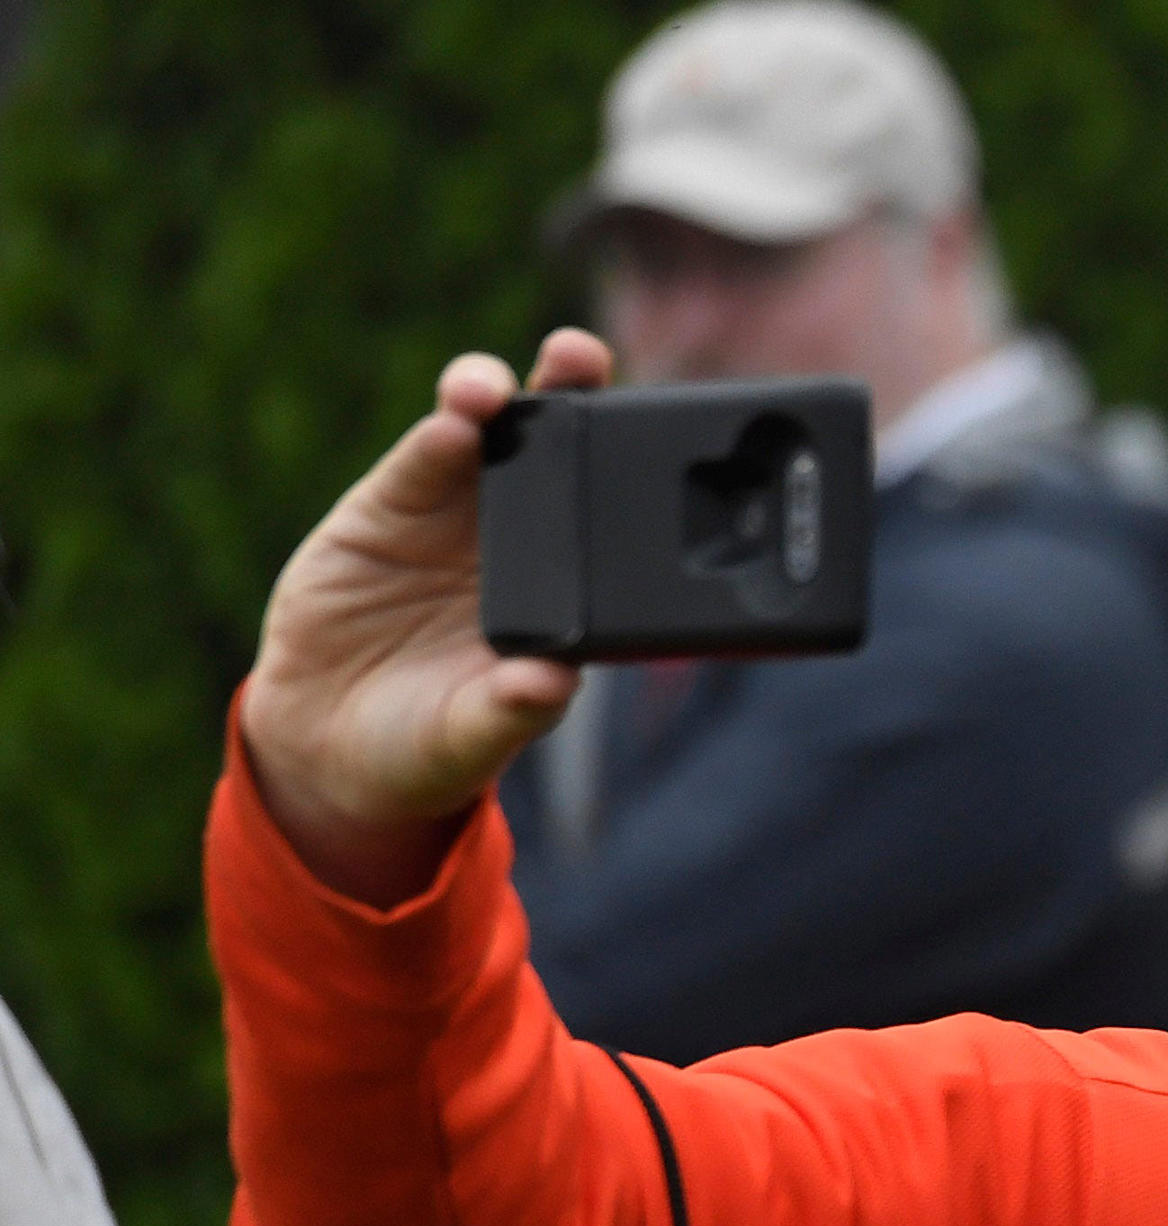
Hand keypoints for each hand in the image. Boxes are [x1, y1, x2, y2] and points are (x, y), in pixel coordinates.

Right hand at [236, 328, 613, 904]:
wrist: (330, 747)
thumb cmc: (428, 746)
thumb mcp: (473, 739)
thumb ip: (512, 710)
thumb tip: (550, 685)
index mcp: (566, 593)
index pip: (608, 520)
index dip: (630, 471)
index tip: (657, 435)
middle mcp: (522, 542)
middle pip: (556, 451)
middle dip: (572, 394)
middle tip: (581, 354)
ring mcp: (456, 518)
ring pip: (485, 437)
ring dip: (496, 396)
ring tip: (496, 386)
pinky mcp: (388, 509)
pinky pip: (419, 462)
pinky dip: (436, 437)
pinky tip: (452, 420)